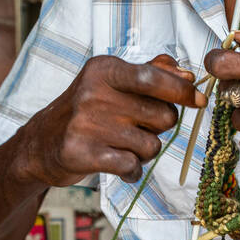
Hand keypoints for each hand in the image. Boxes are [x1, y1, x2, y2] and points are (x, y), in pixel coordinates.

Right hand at [13, 53, 206, 187]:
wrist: (40, 145)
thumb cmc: (87, 111)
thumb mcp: (112, 82)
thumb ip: (152, 72)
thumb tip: (187, 75)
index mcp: (104, 69)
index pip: (154, 78)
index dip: (182, 92)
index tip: (199, 101)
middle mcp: (93, 93)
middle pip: (162, 116)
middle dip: (160, 127)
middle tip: (137, 128)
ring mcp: (86, 124)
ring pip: (151, 145)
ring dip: (145, 151)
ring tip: (123, 145)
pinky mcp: (82, 154)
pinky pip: (132, 166)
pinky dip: (131, 170)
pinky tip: (118, 164)